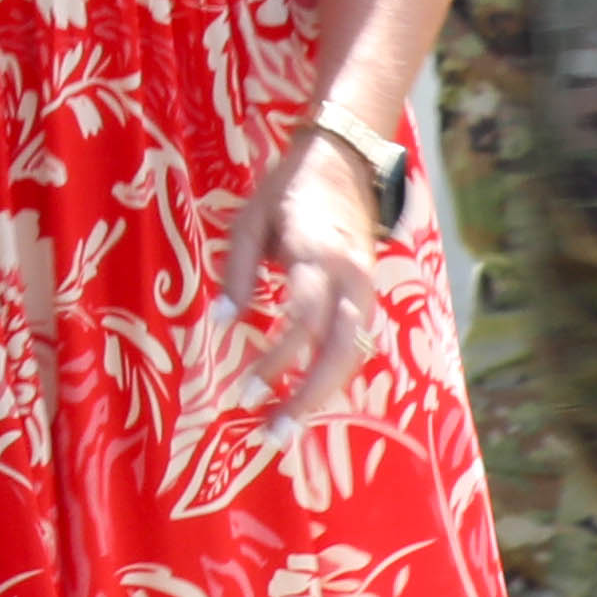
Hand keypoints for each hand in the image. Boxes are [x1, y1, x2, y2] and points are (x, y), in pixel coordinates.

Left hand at [216, 126, 392, 440]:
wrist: (345, 162)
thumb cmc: (286, 192)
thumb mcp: (249, 221)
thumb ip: (238, 274)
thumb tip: (226, 325)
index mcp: (319, 254)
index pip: (303, 319)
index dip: (277, 358)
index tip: (246, 388)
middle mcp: (352, 278)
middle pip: (340, 350)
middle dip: (309, 396)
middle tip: (273, 434)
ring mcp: (368, 288)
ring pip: (354, 354)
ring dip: (323, 395)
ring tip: (286, 428)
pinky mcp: (370, 295)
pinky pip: (357, 344)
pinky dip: (334, 376)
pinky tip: (305, 398)